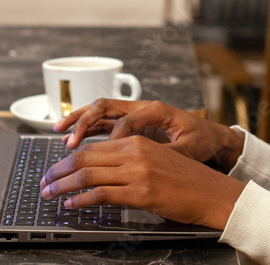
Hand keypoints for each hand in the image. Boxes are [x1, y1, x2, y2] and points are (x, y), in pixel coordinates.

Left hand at [39, 135, 245, 228]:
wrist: (212, 193)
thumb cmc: (186, 181)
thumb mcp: (155, 161)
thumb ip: (129, 162)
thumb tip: (99, 172)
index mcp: (136, 141)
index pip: (92, 147)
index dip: (67, 159)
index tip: (54, 170)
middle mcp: (135, 152)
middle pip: (85, 158)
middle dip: (58, 171)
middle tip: (44, 183)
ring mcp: (138, 172)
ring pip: (88, 175)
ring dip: (63, 186)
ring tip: (50, 194)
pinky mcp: (141, 192)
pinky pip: (102, 194)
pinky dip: (82, 200)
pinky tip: (72, 205)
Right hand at [55, 99, 244, 171]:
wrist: (210, 135)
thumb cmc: (201, 140)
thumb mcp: (190, 148)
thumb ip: (171, 153)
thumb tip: (155, 162)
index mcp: (156, 110)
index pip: (127, 121)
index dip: (113, 138)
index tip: (104, 155)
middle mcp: (141, 107)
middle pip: (106, 107)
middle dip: (84, 122)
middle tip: (67, 140)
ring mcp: (133, 113)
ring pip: (100, 111)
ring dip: (78, 120)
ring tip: (59, 131)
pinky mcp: (129, 123)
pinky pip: (102, 121)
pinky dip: (85, 127)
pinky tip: (70, 137)